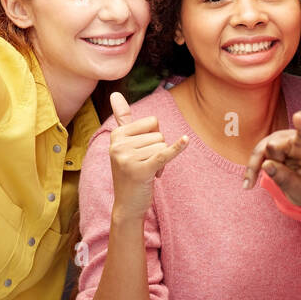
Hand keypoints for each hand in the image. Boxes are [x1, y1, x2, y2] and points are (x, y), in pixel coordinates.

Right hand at [108, 91, 187, 219]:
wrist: (127, 205)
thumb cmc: (130, 171)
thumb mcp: (124, 144)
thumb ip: (122, 118)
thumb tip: (115, 94)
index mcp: (116, 135)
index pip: (152, 122)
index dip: (154, 137)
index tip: (143, 152)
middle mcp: (118, 145)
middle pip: (159, 134)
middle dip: (158, 150)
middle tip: (146, 165)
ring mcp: (128, 158)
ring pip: (163, 146)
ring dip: (161, 161)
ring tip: (148, 172)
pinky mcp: (141, 171)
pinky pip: (164, 154)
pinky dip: (176, 148)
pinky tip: (185, 140)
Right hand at [242, 111, 300, 206]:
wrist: (298, 183)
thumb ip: (287, 181)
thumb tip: (267, 165)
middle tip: (300, 116)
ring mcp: (286, 142)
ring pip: (275, 145)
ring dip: (270, 156)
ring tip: (262, 176)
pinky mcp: (270, 144)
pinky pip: (259, 155)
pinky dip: (252, 170)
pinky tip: (248, 185)